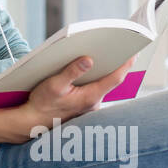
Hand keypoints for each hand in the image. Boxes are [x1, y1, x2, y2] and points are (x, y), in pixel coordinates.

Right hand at [17, 54, 136, 128]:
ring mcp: (90, 104)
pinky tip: (92, 67)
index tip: (134, 52)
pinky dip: (96, 77)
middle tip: (125, 47)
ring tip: (109, 53)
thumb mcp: (54, 85)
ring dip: (106, 70)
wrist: (33, 121)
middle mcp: (94, 102)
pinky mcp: (84, 104)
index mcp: (89, 97)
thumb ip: (71, 71)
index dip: (125, 65)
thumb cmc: (42, 103)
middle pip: (111, 80)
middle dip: (118, 64)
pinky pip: (95, 88)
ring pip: (103, 84)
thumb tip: (88, 59)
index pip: (114, 79)